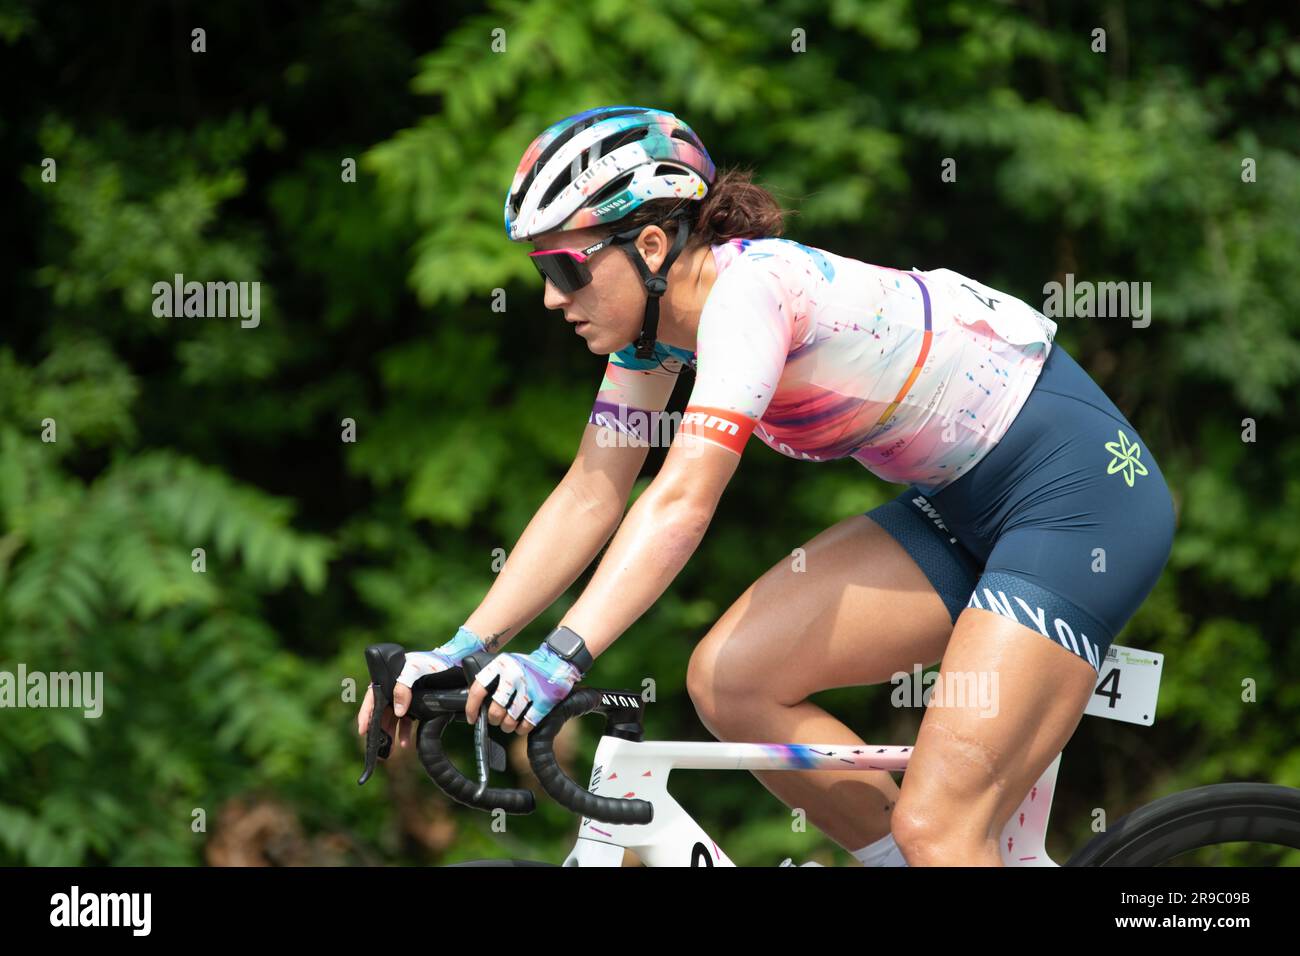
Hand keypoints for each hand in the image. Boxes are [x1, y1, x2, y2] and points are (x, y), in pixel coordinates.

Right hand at [355, 626, 486, 754]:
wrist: (449, 662)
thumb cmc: (429, 661)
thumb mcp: (414, 669)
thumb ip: (402, 687)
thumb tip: (398, 711)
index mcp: (388, 678)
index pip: (372, 698)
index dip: (365, 714)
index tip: (363, 730)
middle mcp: (393, 688)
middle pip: (381, 711)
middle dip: (378, 729)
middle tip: (377, 745)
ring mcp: (404, 696)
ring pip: (393, 718)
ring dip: (391, 733)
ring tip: (390, 749)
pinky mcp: (414, 703)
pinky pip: (406, 719)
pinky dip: (404, 731)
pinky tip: (405, 742)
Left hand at [465, 642, 582, 735]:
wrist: (557, 661)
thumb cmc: (527, 666)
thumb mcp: (507, 663)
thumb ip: (492, 679)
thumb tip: (477, 704)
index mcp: (501, 665)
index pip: (478, 690)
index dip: (472, 708)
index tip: (472, 718)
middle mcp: (513, 676)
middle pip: (495, 711)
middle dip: (494, 720)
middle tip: (497, 718)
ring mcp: (529, 689)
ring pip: (509, 721)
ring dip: (507, 726)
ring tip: (508, 724)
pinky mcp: (543, 701)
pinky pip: (526, 724)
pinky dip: (522, 729)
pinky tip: (521, 726)